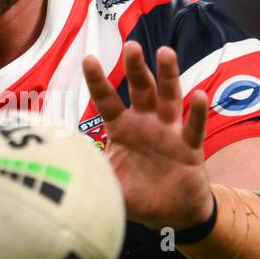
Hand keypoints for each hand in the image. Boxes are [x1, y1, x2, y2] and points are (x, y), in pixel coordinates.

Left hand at [82, 41, 212, 231]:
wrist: (172, 213)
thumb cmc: (138, 195)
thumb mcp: (110, 186)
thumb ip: (91, 177)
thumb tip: (61, 175)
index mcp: (122, 129)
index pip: (107, 101)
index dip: (98, 81)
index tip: (89, 58)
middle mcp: (146, 124)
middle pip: (141, 89)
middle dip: (136, 67)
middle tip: (131, 45)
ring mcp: (169, 133)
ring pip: (169, 98)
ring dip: (168, 75)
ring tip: (165, 52)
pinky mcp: (190, 148)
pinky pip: (193, 127)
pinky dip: (197, 112)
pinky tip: (198, 95)